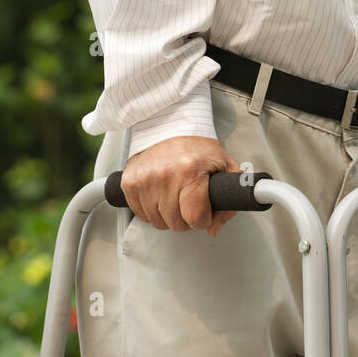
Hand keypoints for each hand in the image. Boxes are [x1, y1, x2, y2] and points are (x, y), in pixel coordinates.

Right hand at [120, 136, 243, 236]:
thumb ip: (228, 201)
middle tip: (189, 201)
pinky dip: (151, 210)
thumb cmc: (197, 149)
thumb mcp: (224, 168)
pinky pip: (140, 214)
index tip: (204, 210)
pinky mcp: (129, 182)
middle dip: (186, 218)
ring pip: (158, 222)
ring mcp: (145, 179)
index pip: (196, 218)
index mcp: (191, 170)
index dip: (204, 219)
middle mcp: (166, 174)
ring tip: (174, 195)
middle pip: (177, 224)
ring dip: (168, 215)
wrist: (170, 128)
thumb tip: (214, 228)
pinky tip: (160, 194)